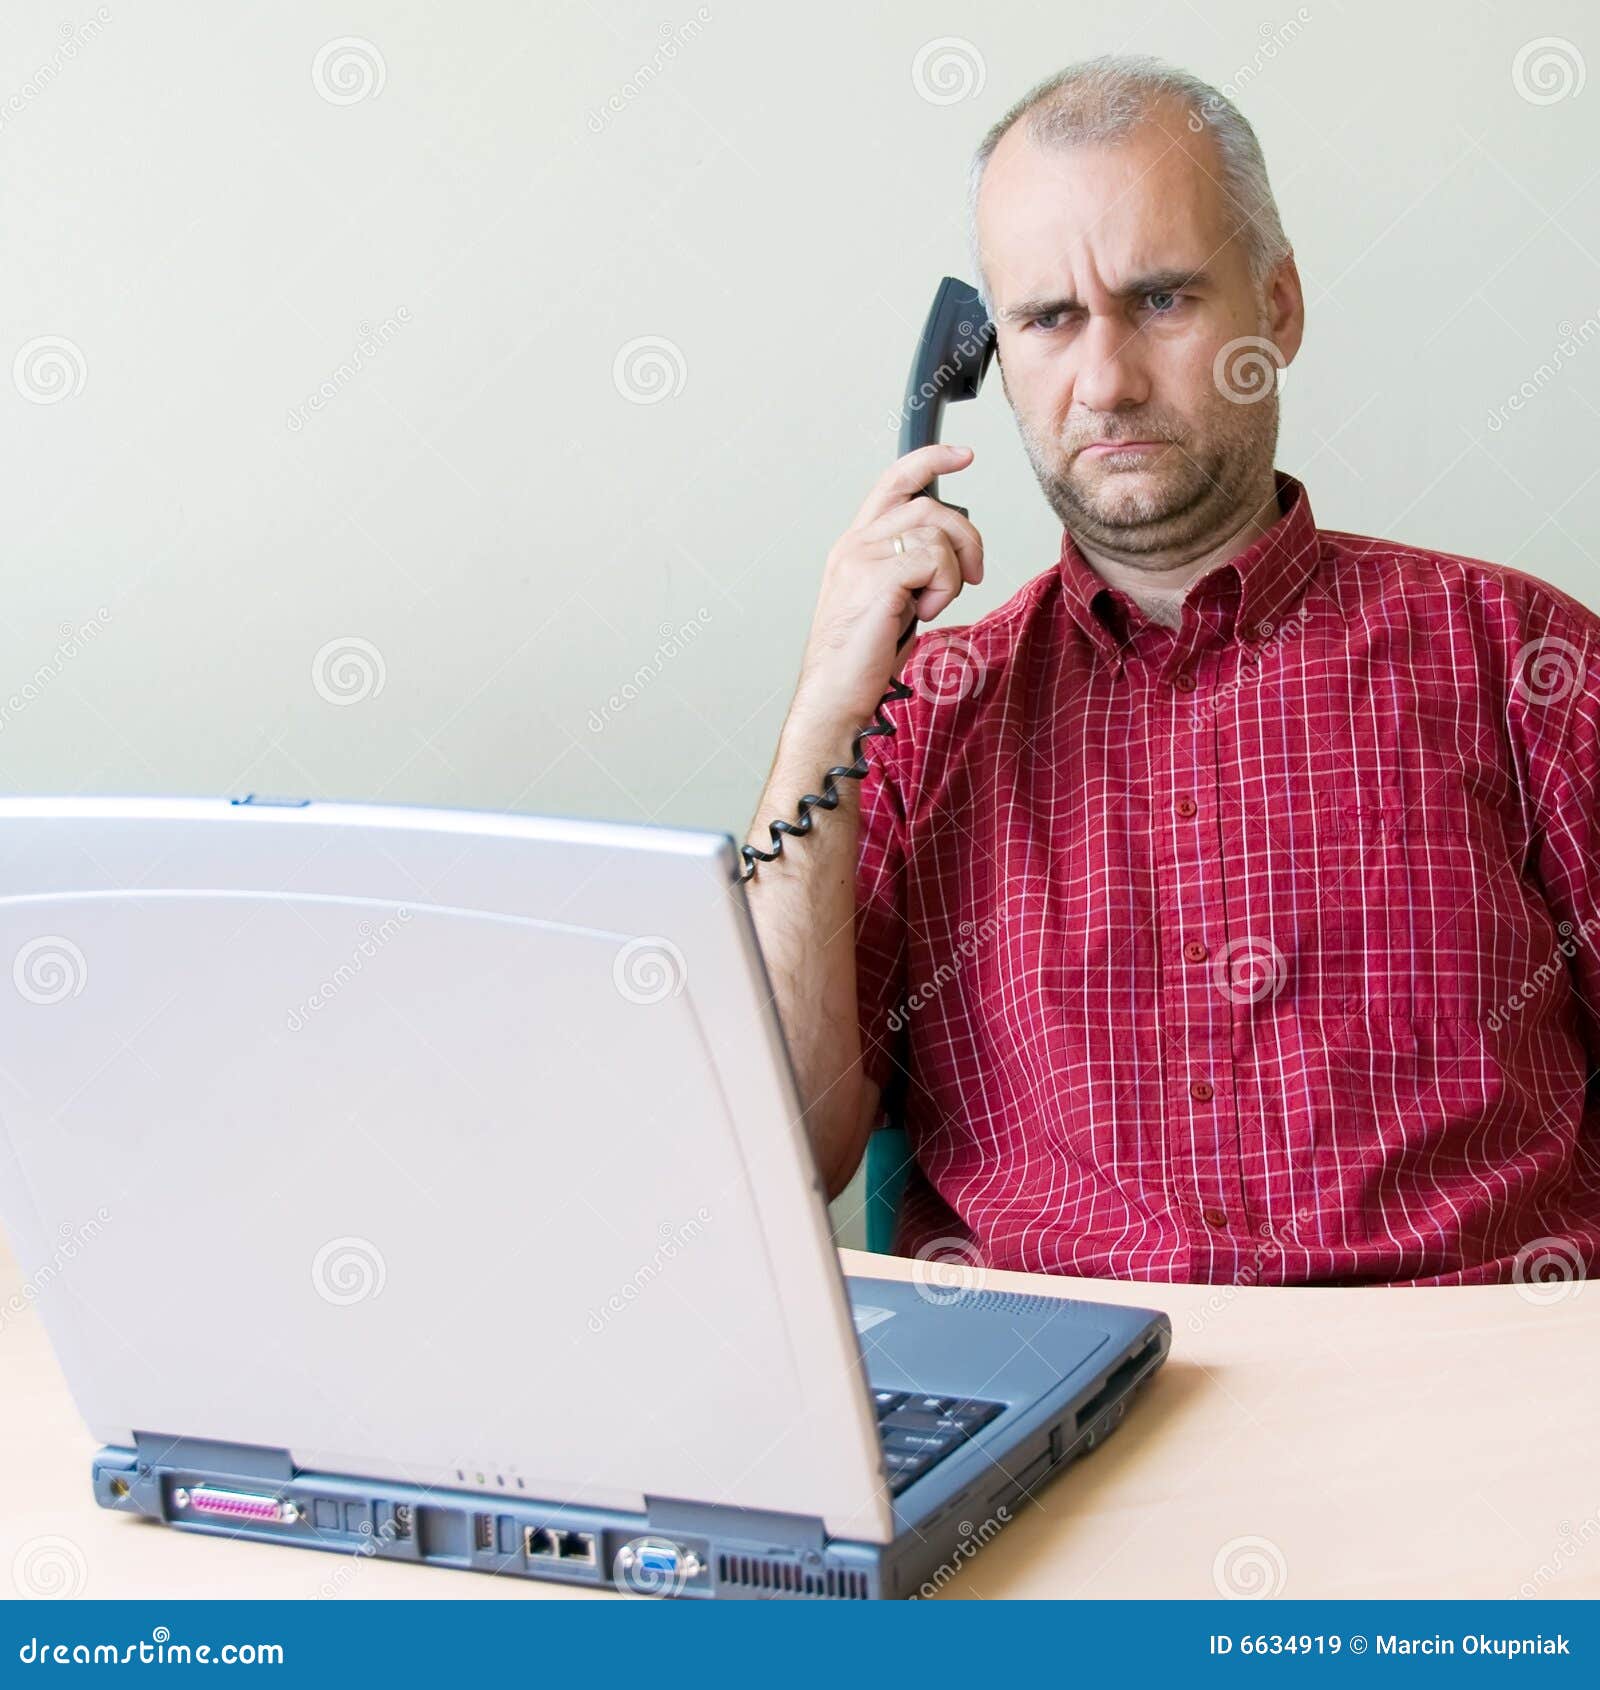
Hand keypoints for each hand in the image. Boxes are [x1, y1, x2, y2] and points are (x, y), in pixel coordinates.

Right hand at [789, 443, 982, 734]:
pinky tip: (924, 614)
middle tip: (973, 576)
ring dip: (953, 573)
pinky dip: (945, 589)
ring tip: (931, 606)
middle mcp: (855, 543)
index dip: (931, 459)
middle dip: (967, 538)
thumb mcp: (889, 601)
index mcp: (855, 544)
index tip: (964, 454)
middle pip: (930, 505)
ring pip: (937, 533)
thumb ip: (910, 568)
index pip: (894, 481)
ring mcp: (863, 558)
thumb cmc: (862, 660)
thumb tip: (951, 551)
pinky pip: (937, 560)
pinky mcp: (878, 577)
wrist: (834, 695)